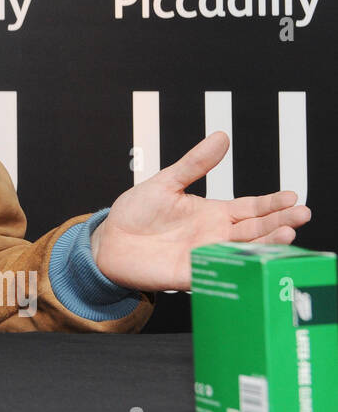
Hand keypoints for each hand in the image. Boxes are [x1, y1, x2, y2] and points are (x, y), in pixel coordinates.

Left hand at [91, 132, 310, 291]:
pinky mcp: (190, 274)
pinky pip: (218, 273)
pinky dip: (235, 268)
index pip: (251, 208)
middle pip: (255, 229)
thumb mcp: (166, 182)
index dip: (272, 203)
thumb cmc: (137, 212)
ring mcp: (205, 255)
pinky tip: (251, 262)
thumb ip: (194, 163)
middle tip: (301, 215)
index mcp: (213, 213)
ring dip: (265, 244)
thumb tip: (222, 136)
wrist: (109, 241)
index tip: (293, 196)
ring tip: (286, 234)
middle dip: (279, 222)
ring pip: (242, 251)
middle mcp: (215, 235)